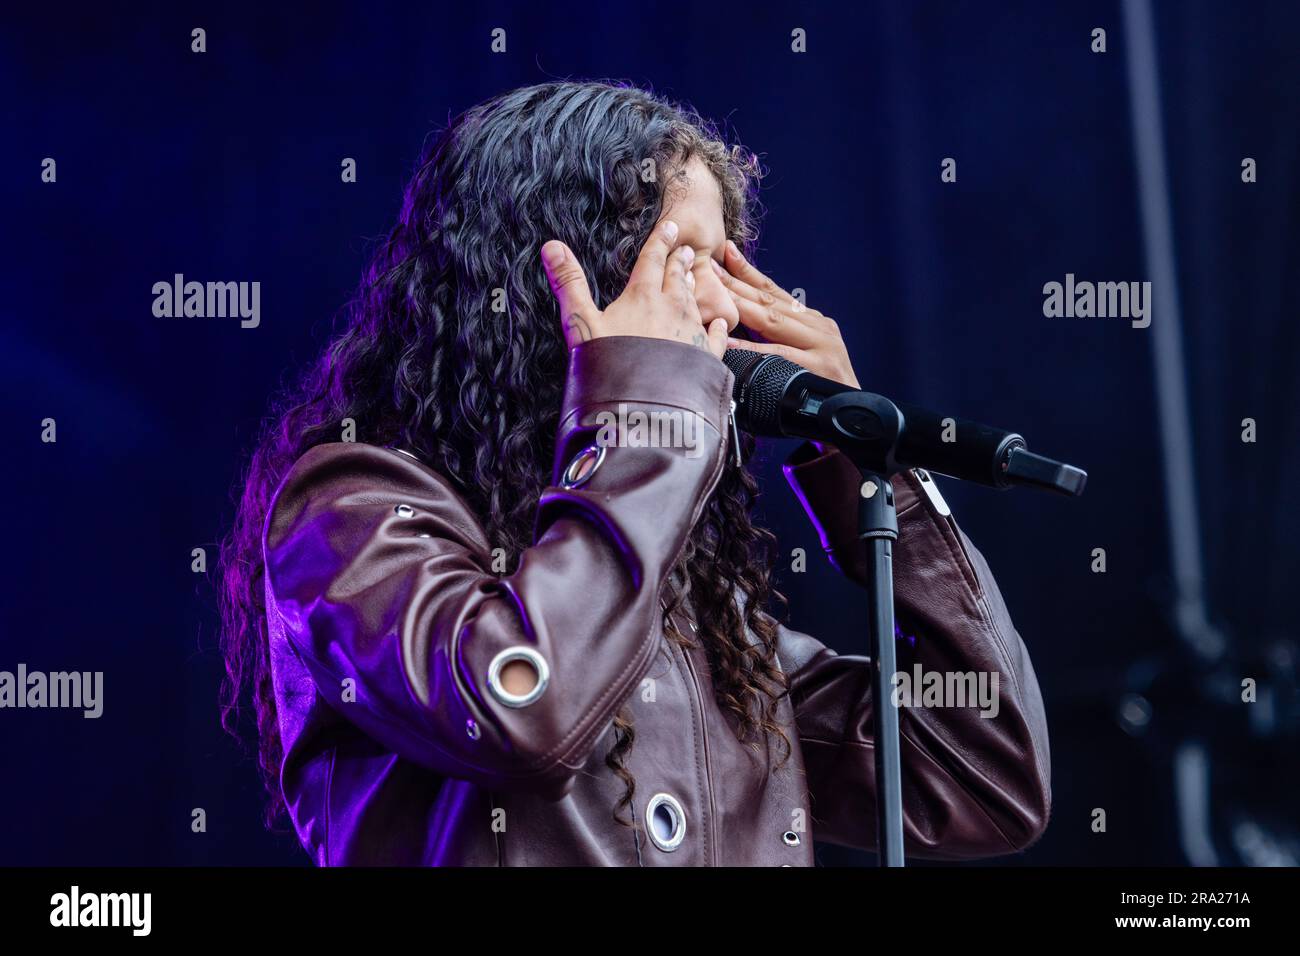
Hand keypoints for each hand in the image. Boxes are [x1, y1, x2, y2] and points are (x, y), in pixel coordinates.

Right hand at [541, 220, 728, 358]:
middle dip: (680, 261)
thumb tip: (551, 246)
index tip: (671, 226)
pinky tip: (721, 324)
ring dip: (694, 288)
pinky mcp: (704, 357)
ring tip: (696, 278)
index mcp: (643, 296)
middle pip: (677, 277)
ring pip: (695, 302)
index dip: (660, 241)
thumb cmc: (607, 365)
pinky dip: (718, 327)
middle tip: (687, 250)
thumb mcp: (580, 323)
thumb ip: (569, 284)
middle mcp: (672, 308)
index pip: (652, 260)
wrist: (641, 405)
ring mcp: (691, 332)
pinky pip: (716, 337)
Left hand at [710, 240, 859, 387]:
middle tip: (709, 265)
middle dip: (737, 283)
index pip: (775, 291)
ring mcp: (820, 345)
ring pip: (772, 321)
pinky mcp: (818, 367)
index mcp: (814, 321)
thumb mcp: (808, 352)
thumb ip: (784, 335)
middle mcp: (818, 327)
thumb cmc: (824, 387)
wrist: (855, 415)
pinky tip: (728, 340)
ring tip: (715, 293)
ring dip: (740, 305)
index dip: (749, 272)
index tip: (727, 252)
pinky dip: (751, 347)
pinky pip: (776, 355)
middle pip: (769, 301)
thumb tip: (748, 320)